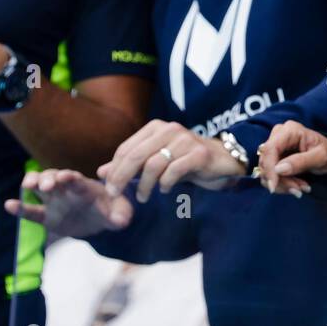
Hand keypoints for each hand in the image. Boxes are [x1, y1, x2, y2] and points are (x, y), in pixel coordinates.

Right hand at [3, 169, 132, 238]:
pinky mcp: (46, 215)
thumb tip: (120, 222)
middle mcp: (67, 190)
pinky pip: (31, 211)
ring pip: (39, 187)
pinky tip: (9, 205)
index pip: (76, 179)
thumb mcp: (120, 214)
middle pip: (54, 178)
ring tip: (26, 186)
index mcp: (85, 187)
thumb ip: (120, 216)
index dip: (70, 177)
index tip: (63, 176)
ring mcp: (54, 201)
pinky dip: (20, 208)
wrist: (100, 220)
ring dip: (32, 183)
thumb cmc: (112, 211)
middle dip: (48, 178)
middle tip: (44, 185)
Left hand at [98, 120, 245, 202]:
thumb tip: (101, 172)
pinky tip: (165, 190)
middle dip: (122, 178)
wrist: (224, 160)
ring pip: (154, 164)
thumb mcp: (156, 161)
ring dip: (144, 185)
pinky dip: (165, 183)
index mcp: (156, 128)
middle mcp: (169, 130)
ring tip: (144, 197)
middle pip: (136, 155)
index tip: (110, 188)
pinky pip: (174, 171)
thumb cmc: (186, 161)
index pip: (126, 148)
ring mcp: (185, 140)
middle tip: (116, 195)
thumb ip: (130, 165)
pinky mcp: (199, 154)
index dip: (115, 169)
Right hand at [256, 119, 326, 195]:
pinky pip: (270, 175)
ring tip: (302, 188)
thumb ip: (301, 162)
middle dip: (280, 180)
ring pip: (266, 170)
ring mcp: (275, 146)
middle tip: (299, 190)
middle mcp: (279, 135)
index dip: (269, 169)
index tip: (274, 186)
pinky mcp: (275, 158)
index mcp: (290, 130)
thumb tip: (278, 169)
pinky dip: (282, 184)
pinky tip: (297, 185)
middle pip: (266, 161)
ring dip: (282, 184)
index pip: (270, 149)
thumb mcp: (320, 157)